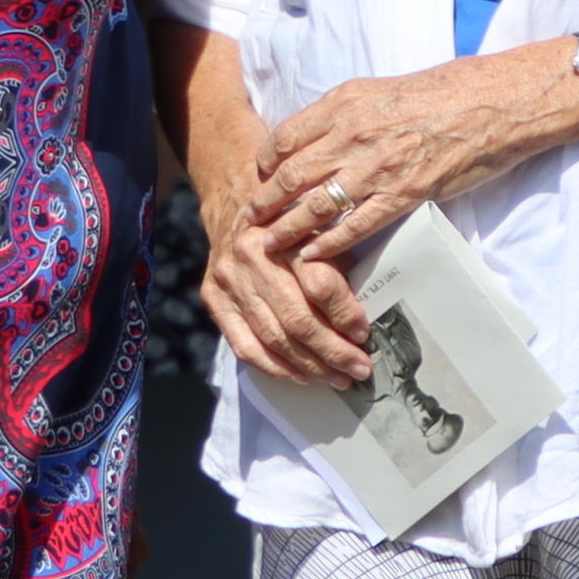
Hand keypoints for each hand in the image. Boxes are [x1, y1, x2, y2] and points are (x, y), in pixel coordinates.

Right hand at [196, 158, 374, 387]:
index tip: (364, 334)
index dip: (345, 315)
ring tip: (337, 378)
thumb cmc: (290, 219)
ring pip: (274, 337)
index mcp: (284, 232)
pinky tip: (300, 376)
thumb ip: (338, 262)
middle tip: (359, 369)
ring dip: (310, 366)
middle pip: (297, 319)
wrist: (235, 200)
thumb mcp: (319, 226)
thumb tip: (365, 315)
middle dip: (333, 351)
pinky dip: (274, 367)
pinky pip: (244, 345)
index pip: (319, 284)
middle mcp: (251, 257)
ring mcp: (229, 280)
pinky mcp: (214, 299)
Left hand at [246, 46, 578, 273]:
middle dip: (264, 203)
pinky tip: (311, 258)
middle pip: (290, 176)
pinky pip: (355, 225)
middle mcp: (351, 135)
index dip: (265, 164)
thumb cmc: (440, 93)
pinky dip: (328, 244)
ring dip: (285, 229)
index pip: (284, 139)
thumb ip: (344, 113)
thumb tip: (316, 134)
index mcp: (343, 105)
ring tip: (267, 247)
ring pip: (314, 205)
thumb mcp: (378, 91)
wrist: (490, 102)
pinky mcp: (403, 193)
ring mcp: (376, 167)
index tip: (259, 180)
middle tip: (248, 221)